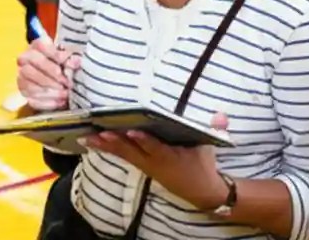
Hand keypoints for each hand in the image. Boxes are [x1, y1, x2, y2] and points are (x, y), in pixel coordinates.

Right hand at [17, 37, 79, 110]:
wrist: (57, 82)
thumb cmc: (63, 66)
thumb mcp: (69, 60)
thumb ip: (71, 59)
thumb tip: (76, 62)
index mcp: (36, 47)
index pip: (40, 45)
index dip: (54, 53)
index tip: (67, 62)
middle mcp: (25, 59)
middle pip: (32, 62)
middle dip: (51, 72)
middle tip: (66, 81)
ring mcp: (22, 76)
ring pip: (30, 82)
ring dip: (49, 89)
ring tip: (65, 93)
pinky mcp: (23, 92)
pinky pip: (32, 98)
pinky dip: (48, 101)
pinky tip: (60, 101)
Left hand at [83, 113, 230, 210]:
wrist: (200, 191)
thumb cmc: (202, 164)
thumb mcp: (210, 147)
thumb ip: (215, 129)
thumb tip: (222, 116)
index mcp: (171, 157)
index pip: (157, 148)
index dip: (144, 140)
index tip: (133, 131)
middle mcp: (154, 162)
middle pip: (132, 151)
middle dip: (115, 142)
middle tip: (100, 132)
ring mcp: (145, 164)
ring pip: (122, 153)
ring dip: (104, 145)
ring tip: (87, 136)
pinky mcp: (140, 165)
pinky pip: (121, 156)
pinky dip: (106, 148)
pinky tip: (90, 141)